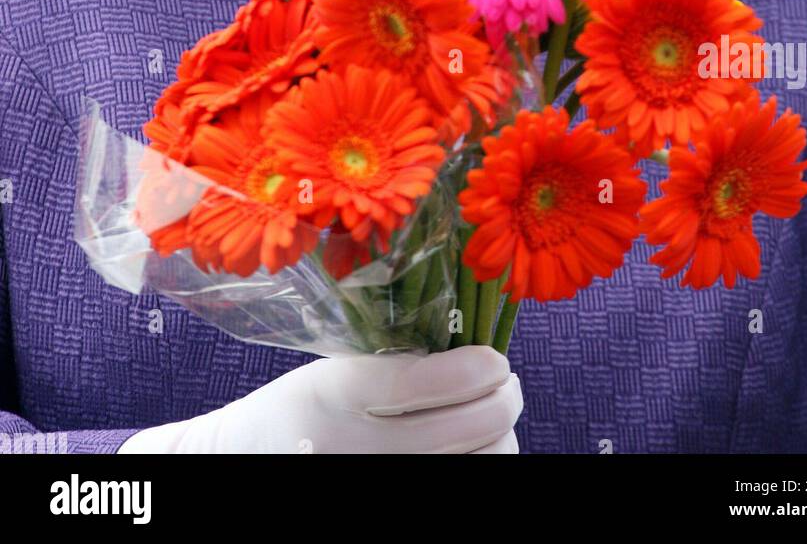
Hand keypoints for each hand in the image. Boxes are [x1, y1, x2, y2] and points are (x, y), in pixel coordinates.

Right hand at [116, 345, 521, 453]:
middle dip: (503, 401)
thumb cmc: (297, 412)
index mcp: (333, 393)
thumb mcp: (330, 372)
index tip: (495, 359)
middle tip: (507, 385)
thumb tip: (476, 355)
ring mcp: (367, 483)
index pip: (423, 382)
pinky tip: (478, 451)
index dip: (475, 369)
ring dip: (500, 439)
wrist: (237, 466)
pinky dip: (481, 467)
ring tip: (496, 420)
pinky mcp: (387, 513)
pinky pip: (457, 490)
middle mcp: (351, 446)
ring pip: (473, 467)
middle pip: (462, 429)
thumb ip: (392, 362)